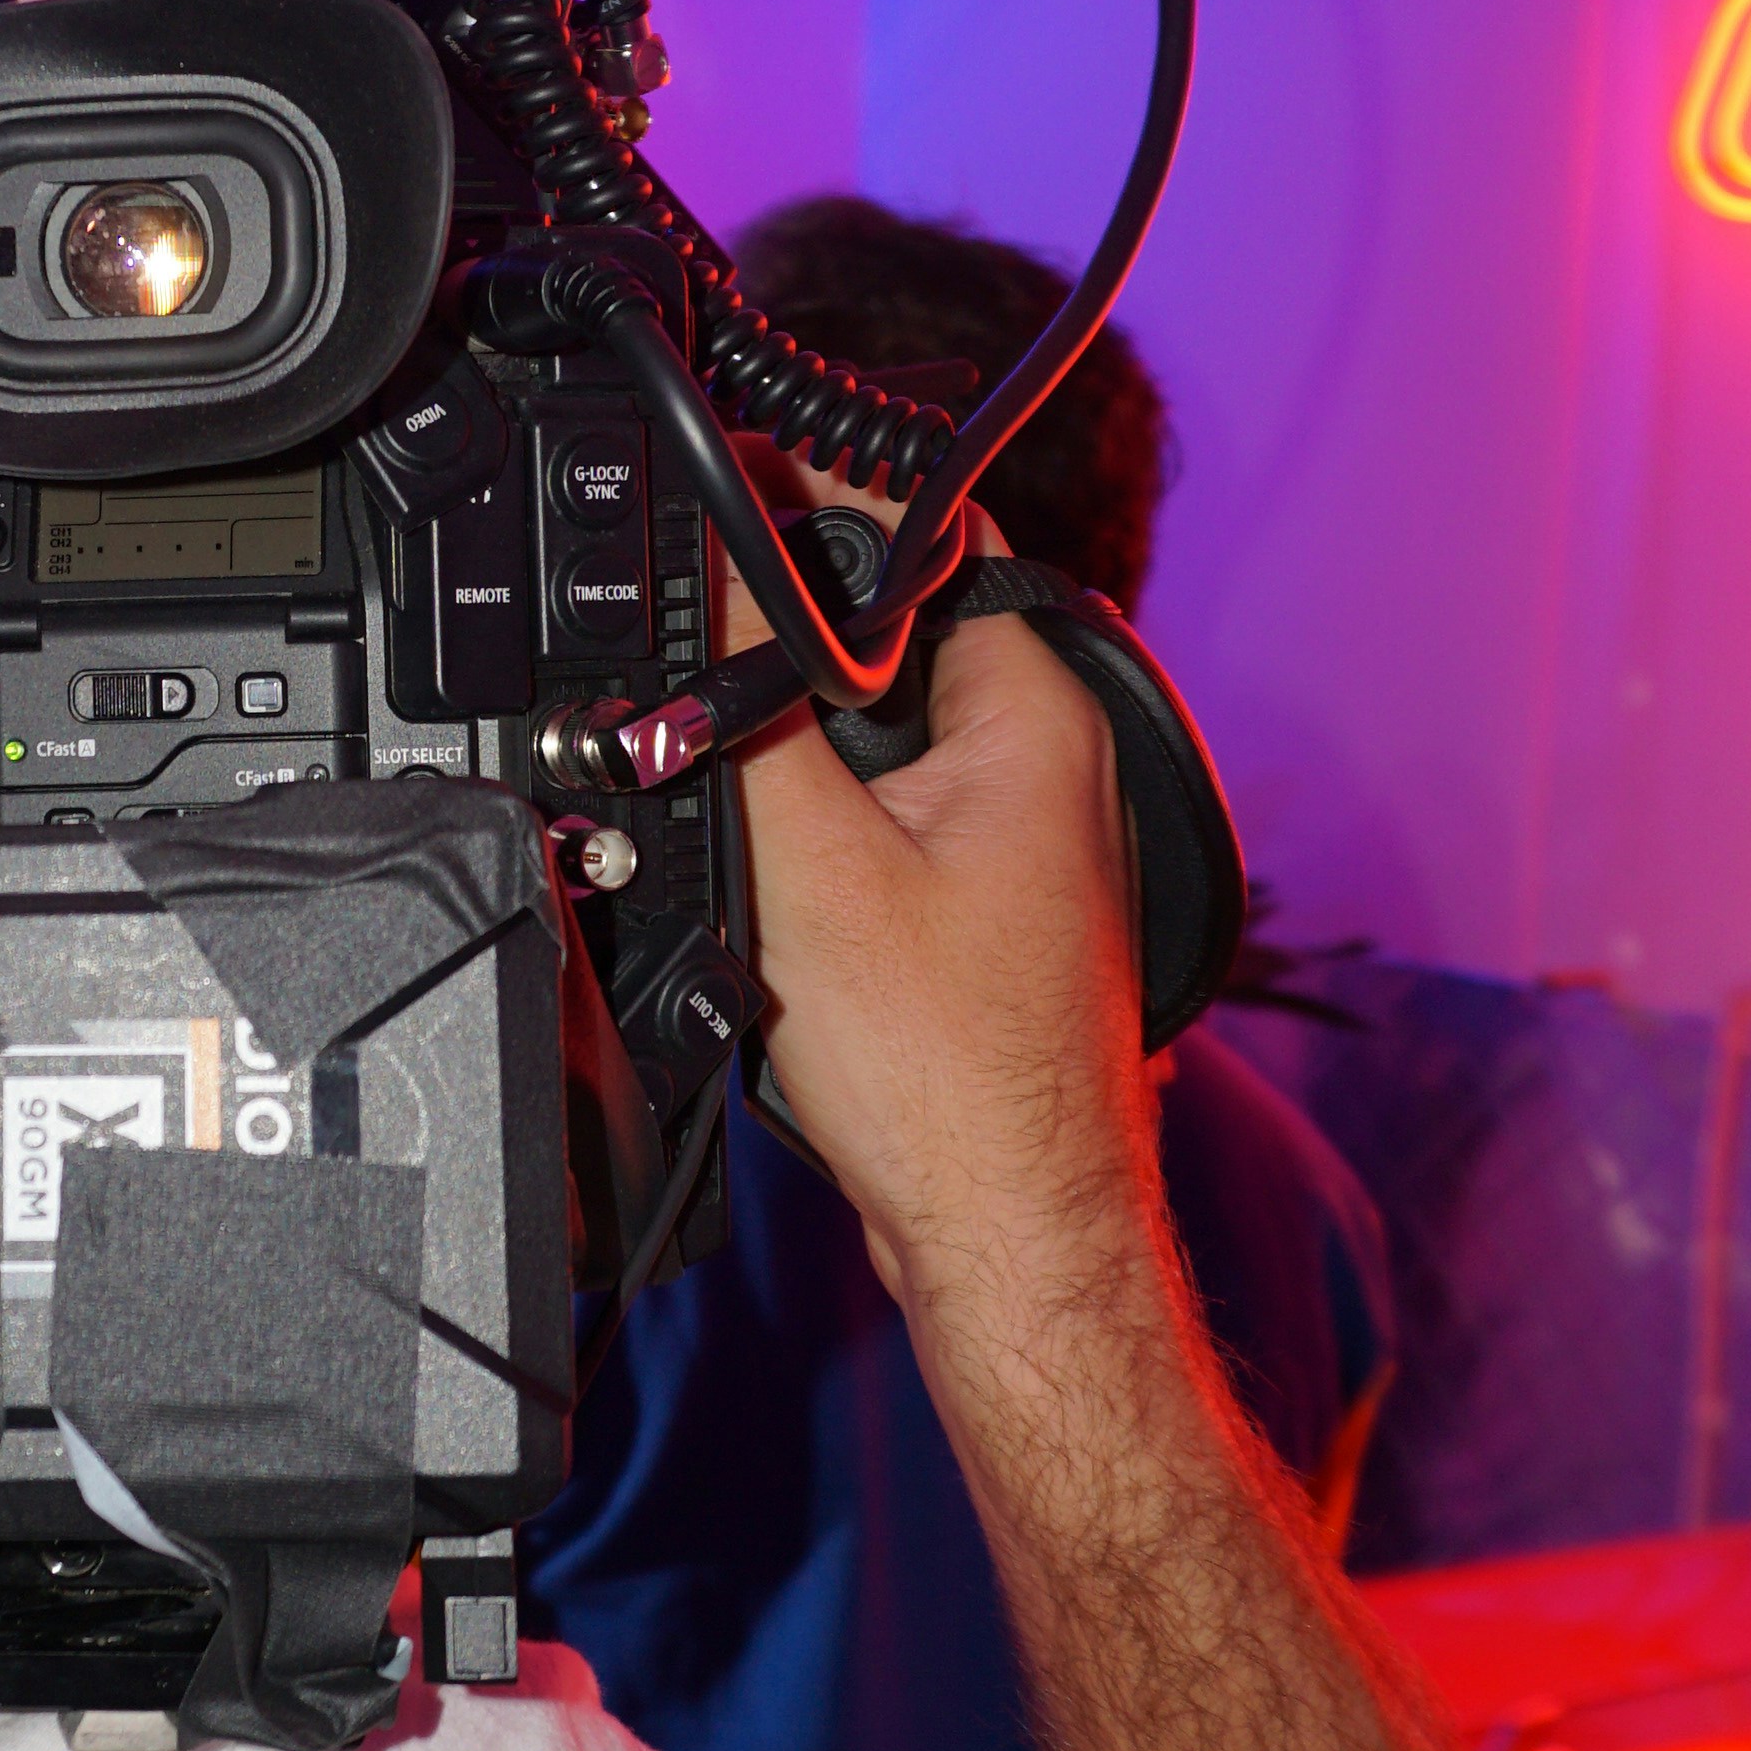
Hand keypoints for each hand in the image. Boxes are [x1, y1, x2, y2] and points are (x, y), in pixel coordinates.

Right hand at [718, 536, 1158, 1332]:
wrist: (1009, 1241)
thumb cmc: (950, 1083)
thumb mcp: (806, 863)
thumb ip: (743, 704)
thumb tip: (695, 578)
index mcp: (1039, 716)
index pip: (928, 538)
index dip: (815, 509)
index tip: (717, 509)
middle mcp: (1056, 763)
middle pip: (893, 635)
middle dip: (789, 650)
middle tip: (695, 671)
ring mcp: (1029, 839)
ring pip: (885, 734)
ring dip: (804, 751)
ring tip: (746, 805)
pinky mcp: (992, 907)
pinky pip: (894, 819)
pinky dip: (830, 831)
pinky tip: (783, 886)